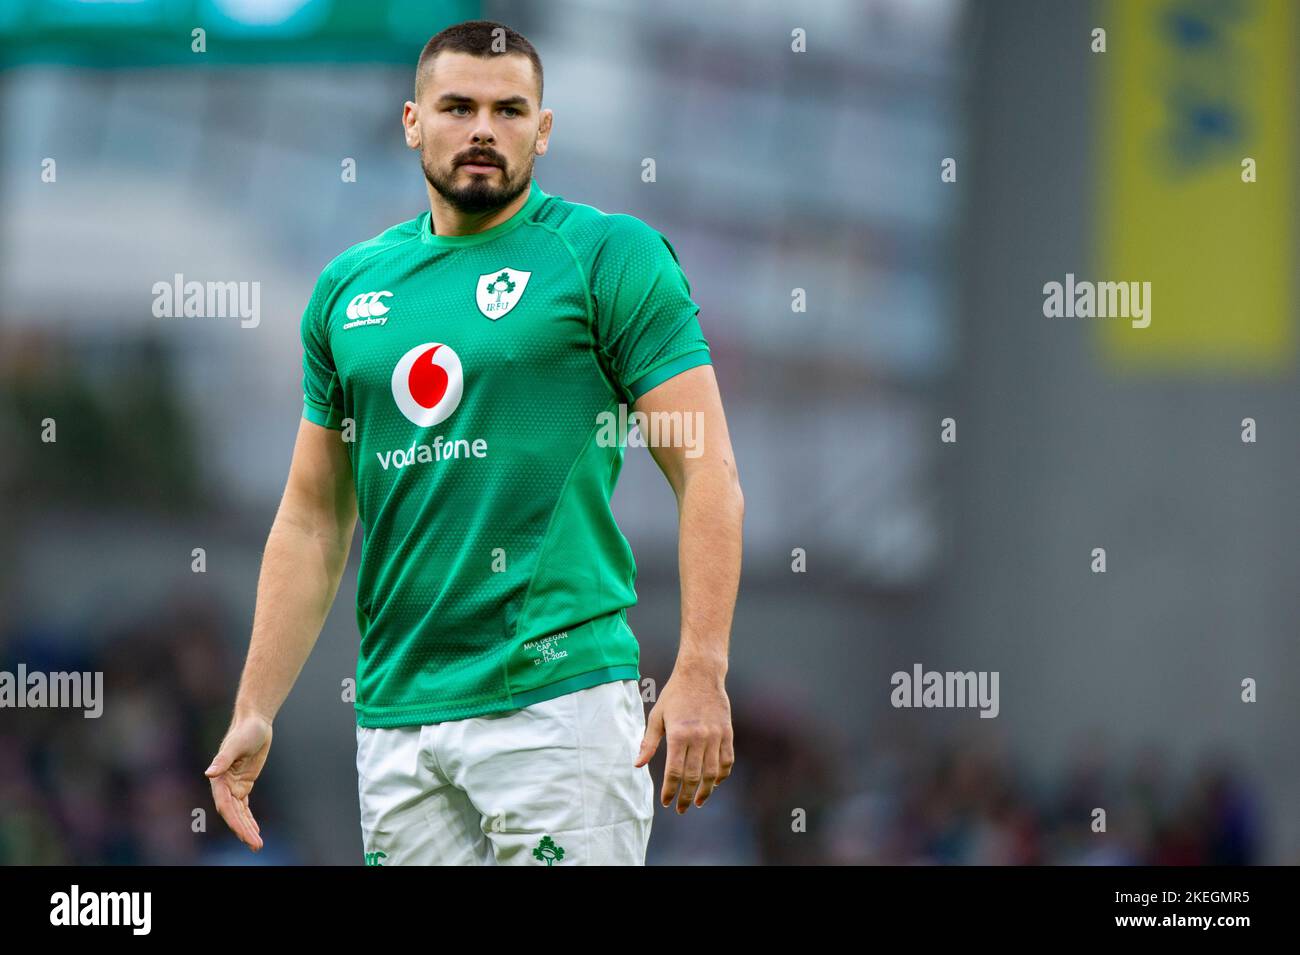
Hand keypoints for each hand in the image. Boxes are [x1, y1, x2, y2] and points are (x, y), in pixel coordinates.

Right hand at [204, 714, 272, 851]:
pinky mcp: (243, 784)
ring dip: (246, 828)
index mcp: (218, 779)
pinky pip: (244, 807)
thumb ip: (222, 759)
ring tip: (257, 844)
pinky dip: (248, 819)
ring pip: (239, 813)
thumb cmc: (245, 730)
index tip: (246, 834)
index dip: (235, 822)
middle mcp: (224, 786)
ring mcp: (234, 786)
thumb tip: (209, 772)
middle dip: (243, 830)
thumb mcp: (236, 744)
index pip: (225, 806)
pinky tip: (254, 830)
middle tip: (256, 845)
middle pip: (233, 814)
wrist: (254, 722)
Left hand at [635, 661, 733, 812]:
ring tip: (698, 801)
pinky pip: (726, 760)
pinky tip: (714, 783)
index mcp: (678, 734)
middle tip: (682, 809)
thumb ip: (648, 742)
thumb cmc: (674, 695)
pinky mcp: (727, 733)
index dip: (670, 790)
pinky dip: (721, 775)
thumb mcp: (657, 716)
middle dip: (687, 796)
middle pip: (693, 776)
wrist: (701, 674)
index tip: (666, 802)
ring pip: (712, 772)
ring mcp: (715, 736)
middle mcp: (698, 737)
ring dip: (705, 790)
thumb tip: (637, 764)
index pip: (675, 771)